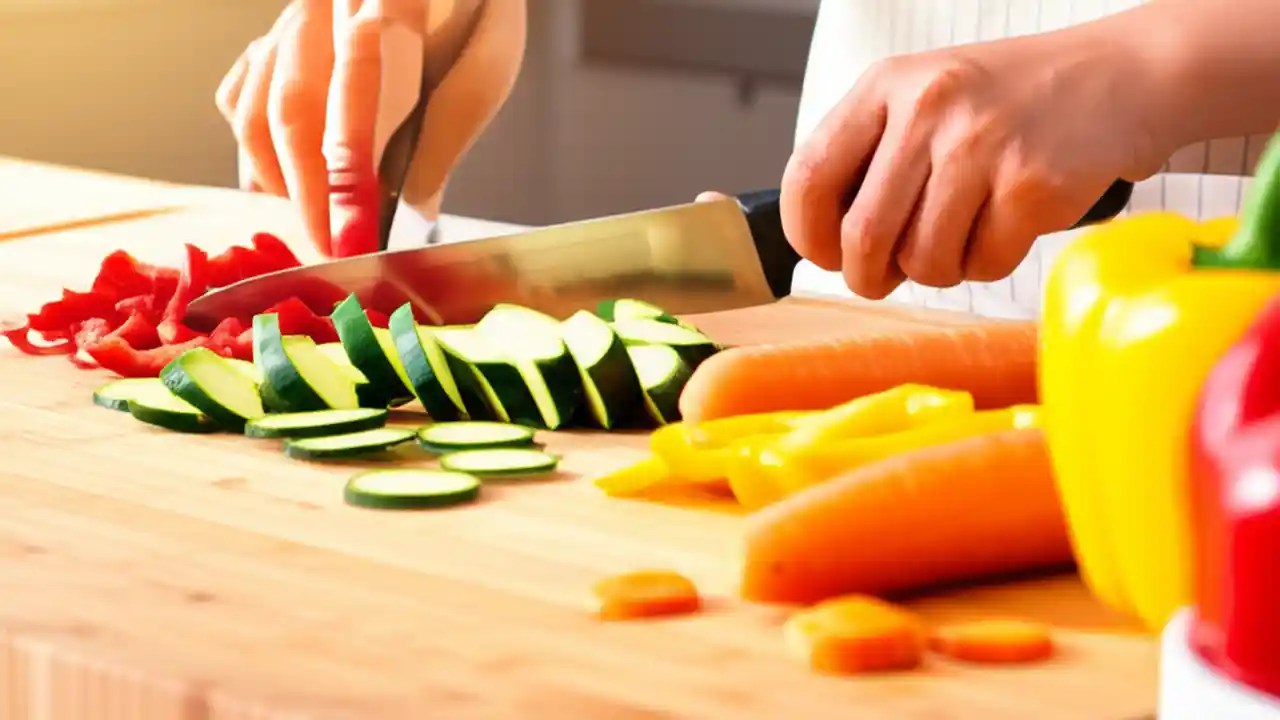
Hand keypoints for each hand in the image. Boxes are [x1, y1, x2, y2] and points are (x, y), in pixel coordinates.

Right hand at [215, 0, 524, 256]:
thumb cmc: (476, 5)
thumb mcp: (491, 54)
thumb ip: (454, 123)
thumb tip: (416, 207)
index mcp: (386, 2)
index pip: (354, 100)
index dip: (349, 182)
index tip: (355, 242)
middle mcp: (323, 8)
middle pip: (291, 109)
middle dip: (309, 196)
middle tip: (334, 252)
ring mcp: (291, 22)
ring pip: (254, 109)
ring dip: (280, 181)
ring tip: (317, 227)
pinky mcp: (276, 38)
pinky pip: (242, 98)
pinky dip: (259, 151)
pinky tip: (288, 184)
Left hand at [779, 26, 1173, 298]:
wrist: (1121, 76)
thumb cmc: (1012, 100)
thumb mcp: (926, 97)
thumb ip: (871, 156)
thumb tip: (825, 241)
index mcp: (887, 85)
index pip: (809, 176)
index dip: (808, 235)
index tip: (825, 254)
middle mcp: (929, 108)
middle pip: (863, 236)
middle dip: (867, 276)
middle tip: (883, 278)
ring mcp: (982, 145)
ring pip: (923, 260)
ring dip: (937, 270)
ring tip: (960, 237)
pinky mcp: (1032, 185)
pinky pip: (983, 263)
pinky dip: (988, 263)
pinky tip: (1005, 226)